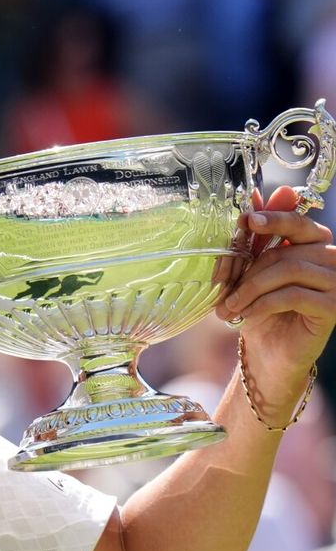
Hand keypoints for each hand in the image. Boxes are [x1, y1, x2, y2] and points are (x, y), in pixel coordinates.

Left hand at [217, 186, 335, 415]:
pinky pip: (294, 294)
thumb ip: (254, 241)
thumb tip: (254, 197)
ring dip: (252, 288)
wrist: (269, 353)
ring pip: (290, 270)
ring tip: (230, 306)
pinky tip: (246, 315)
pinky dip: (263, 303)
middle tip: (224, 288)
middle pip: (287, 250)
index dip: (275, 219)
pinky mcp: (333, 307)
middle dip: (250, 269)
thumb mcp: (250, 275)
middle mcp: (331, 260)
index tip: (246, 220)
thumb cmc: (260, 310)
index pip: (298, 223)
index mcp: (314, 246)